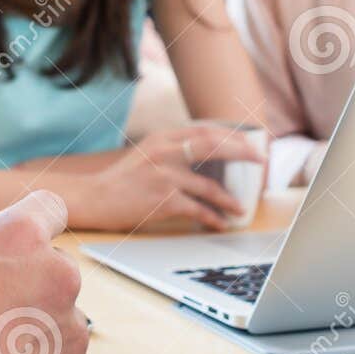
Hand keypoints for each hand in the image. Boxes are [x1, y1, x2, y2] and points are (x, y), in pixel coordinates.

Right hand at [66, 128, 261, 230]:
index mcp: (161, 138)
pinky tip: (221, 223)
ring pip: (210, 186)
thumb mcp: (145, 153)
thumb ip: (172, 149)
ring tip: (240, 208)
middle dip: (242, 153)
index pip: (205, 130)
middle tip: (260, 161)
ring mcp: (165, 176)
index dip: (232, 136)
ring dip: (229, 200)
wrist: (94, 198)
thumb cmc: (121, 180)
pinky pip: (198, 210)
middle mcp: (165, 152)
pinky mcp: (163, 200)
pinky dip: (213, 218)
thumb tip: (207, 153)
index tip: (250, 142)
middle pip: (214, 146)